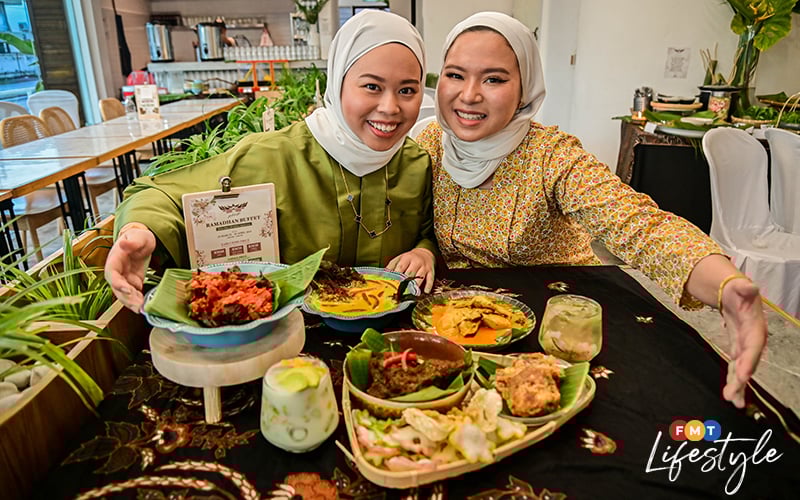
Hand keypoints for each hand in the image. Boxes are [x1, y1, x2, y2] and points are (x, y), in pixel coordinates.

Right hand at [104, 227, 155, 312]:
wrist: (142, 241)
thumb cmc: (138, 237)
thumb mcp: (138, 236)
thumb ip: (132, 241)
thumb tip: (124, 243)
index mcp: (114, 260)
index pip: (112, 274)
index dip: (118, 283)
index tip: (127, 289)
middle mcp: (117, 272)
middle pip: (118, 288)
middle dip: (127, 298)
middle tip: (138, 306)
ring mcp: (124, 278)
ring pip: (125, 294)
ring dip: (132, 303)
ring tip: (142, 309)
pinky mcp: (133, 282)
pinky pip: (133, 294)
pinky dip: (138, 300)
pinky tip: (145, 306)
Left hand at [386, 248, 434, 292]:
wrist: (425, 253)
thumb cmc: (409, 258)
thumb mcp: (399, 259)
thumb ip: (391, 267)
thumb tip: (381, 276)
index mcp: (406, 258)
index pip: (400, 268)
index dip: (396, 277)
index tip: (392, 285)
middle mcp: (416, 262)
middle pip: (410, 273)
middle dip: (405, 283)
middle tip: (400, 293)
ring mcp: (424, 267)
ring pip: (420, 277)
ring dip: (415, 286)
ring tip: (411, 294)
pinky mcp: (431, 271)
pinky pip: (430, 279)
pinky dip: (428, 286)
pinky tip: (425, 292)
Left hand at [719, 278, 766, 408]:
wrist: (736, 295)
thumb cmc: (739, 291)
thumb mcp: (741, 287)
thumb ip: (745, 289)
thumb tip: (750, 286)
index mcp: (755, 327)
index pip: (754, 346)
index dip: (750, 360)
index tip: (744, 375)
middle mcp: (753, 341)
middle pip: (747, 362)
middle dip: (741, 380)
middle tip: (733, 397)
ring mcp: (745, 347)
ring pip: (741, 369)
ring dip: (737, 385)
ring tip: (732, 401)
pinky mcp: (738, 350)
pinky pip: (735, 367)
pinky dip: (733, 380)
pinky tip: (730, 395)